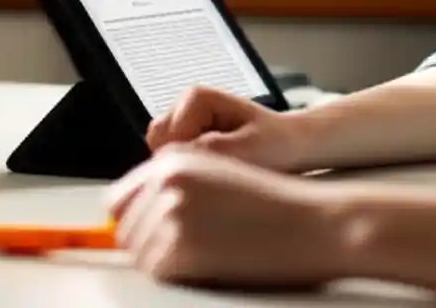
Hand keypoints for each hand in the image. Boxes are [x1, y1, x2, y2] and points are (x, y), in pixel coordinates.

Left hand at [105, 144, 344, 288]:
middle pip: (125, 231)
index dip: (135, 223)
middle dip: (152, 246)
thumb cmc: (277, 206)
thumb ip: (175, 189)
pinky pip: (159, 274)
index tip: (153, 237)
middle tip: (197, 250)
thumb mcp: (219, 177)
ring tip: (212, 253)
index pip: (119, 199)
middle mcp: (166, 179)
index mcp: (174, 159)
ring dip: (168, 262)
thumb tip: (130, 222)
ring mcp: (171, 212)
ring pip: (140, 255)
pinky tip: (215, 264)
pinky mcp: (181, 246)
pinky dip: (181, 276)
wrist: (317, 222)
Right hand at [146, 85, 310, 171]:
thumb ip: (210, 152)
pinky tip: (217, 171)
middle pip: (158, 146)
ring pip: (160, 156)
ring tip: (223, 169)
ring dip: (187, 169)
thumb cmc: (277, 144)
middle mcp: (183, 106)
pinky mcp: (185, 140)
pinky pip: (171, 163)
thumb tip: (174, 163)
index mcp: (196, 97)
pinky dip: (190, 172)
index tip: (223, 168)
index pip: (168, 140)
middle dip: (185, 165)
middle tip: (222, 170)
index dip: (190, 163)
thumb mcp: (249, 150)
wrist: (294, 145)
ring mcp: (182, 123)